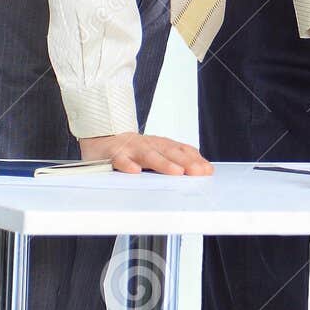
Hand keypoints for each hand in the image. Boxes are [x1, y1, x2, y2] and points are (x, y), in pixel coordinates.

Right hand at [78, 132, 212, 175]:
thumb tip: (200, 171)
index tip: (207, 171)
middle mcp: (149, 144)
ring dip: (163, 164)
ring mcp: (132, 148)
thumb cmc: (132, 148)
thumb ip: (174, 160)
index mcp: (161, 145)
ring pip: (149, 155)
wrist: (102, 136)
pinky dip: (128, 165)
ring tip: (176, 172)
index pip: (182, 150)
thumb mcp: (156, 152)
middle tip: (199, 172)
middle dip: (187, 162)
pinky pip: (120, 159)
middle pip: (170, 152)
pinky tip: (135, 171)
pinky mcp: (114, 153)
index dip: (195, 160)